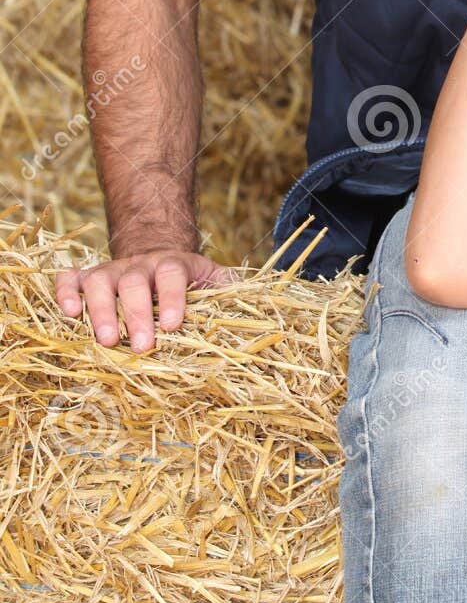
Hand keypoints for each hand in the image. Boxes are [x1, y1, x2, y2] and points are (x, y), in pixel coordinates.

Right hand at [54, 248, 239, 350]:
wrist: (156, 256)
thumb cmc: (188, 281)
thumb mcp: (212, 280)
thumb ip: (231, 291)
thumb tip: (264, 307)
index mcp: (174, 265)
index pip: (173, 274)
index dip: (172, 297)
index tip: (173, 326)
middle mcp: (140, 265)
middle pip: (134, 282)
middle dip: (136, 314)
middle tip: (140, 347)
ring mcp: (111, 270)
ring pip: (100, 282)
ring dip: (100, 310)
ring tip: (104, 340)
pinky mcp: (87, 279)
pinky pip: (70, 279)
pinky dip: (65, 293)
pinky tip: (68, 314)